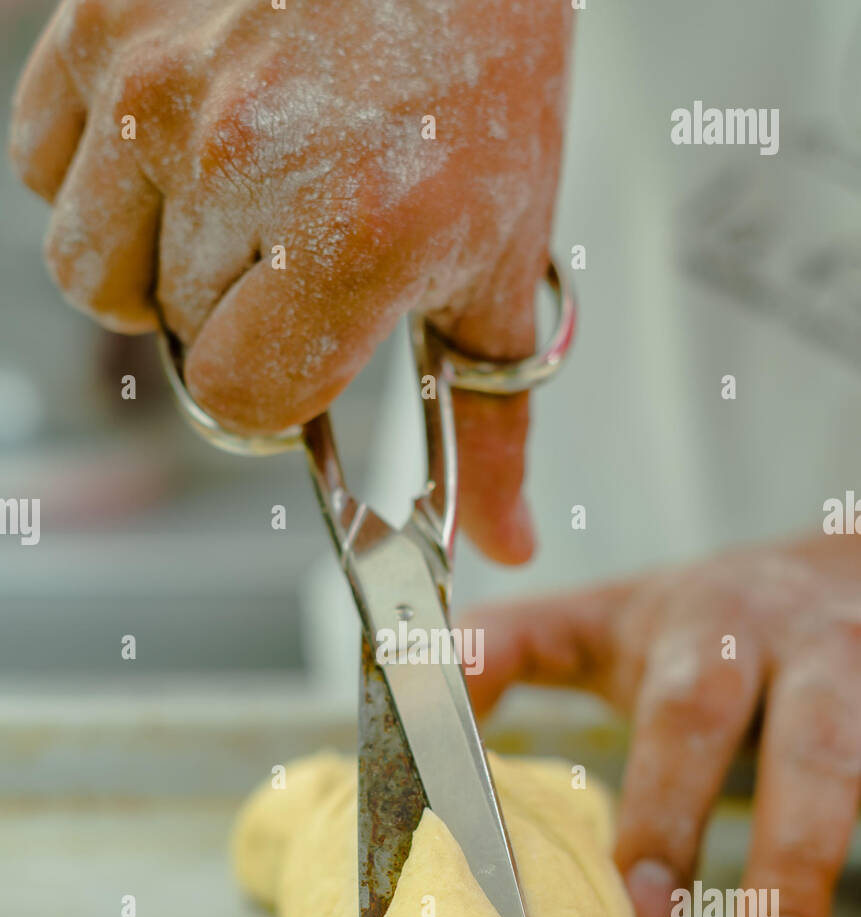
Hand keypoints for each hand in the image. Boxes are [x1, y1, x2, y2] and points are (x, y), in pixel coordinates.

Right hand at [10, 0, 573, 563]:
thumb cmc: (481, 66)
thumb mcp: (500, 258)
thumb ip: (491, 415)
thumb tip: (499, 542)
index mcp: (354, 235)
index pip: (236, 400)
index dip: (272, 388)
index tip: (302, 351)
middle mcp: (242, 159)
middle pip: (167, 335)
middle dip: (228, 312)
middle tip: (292, 242)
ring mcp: (154, 82)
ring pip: (84, 263)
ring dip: (150, 253)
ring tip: (233, 194)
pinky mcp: (97, 16)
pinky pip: (41, 161)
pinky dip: (99, 168)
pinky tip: (181, 135)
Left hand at [467, 533, 860, 916]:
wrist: (839, 573)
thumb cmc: (703, 621)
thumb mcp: (607, 617)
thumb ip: (511, 645)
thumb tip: (414, 676)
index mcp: (711, 630)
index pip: (687, 716)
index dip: (668, 808)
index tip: (643, 904)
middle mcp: (804, 653)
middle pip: (808, 750)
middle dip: (782, 856)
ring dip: (832, 873)